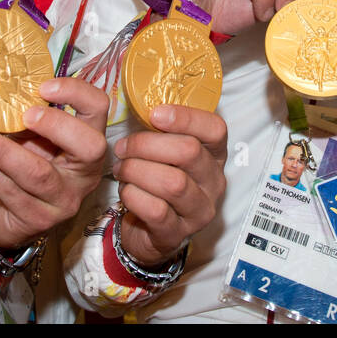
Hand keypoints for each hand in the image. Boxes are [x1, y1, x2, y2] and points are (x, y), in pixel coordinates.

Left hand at [0, 77, 108, 250]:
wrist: (10, 217)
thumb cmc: (26, 166)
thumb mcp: (34, 140)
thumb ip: (28, 119)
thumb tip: (1, 90)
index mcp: (89, 144)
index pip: (99, 109)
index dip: (77, 93)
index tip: (43, 87)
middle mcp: (85, 173)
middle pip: (90, 147)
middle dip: (56, 125)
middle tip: (24, 115)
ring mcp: (65, 200)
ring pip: (39, 174)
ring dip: (3, 151)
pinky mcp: (38, 219)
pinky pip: (11, 192)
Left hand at [113, 104, 227, 267]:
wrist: (147, 232)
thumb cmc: (156, 183)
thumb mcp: (165, 155)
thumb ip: (161, 131)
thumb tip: (141, 104)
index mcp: (213, 156)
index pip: (215, 129)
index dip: (186, 117)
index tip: (155, 114)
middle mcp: (214, 182)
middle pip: (189, 152)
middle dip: (147, 145)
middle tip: (123, 147)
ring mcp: (199, 211)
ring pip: (172, 183)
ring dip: (136, 171)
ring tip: (120, 169)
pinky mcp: (178, 234)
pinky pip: (156, 210)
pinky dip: (134, 196)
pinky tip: (125, 191)